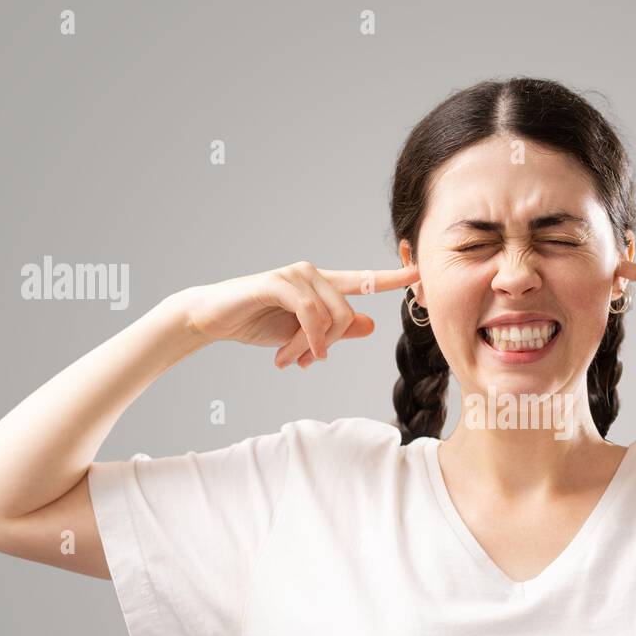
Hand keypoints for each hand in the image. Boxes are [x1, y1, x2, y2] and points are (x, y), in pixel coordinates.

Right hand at [175, 261, 419, 367]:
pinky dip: (307, 337)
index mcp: (322, 285)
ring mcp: (295, 274)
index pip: (364, 280)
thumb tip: (371, 323)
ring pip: (330, 315)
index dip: (393, 278)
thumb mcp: (304, 334)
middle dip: (330, 345)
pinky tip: (295, 353)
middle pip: (348, 313)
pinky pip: (309, 312)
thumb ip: (337, 330)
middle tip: (307, 362)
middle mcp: (312, 274)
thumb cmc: (258, 323)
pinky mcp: (277, 281)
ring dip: (312, 346)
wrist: (215, 319)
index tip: (420, 273)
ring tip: (291, 359)